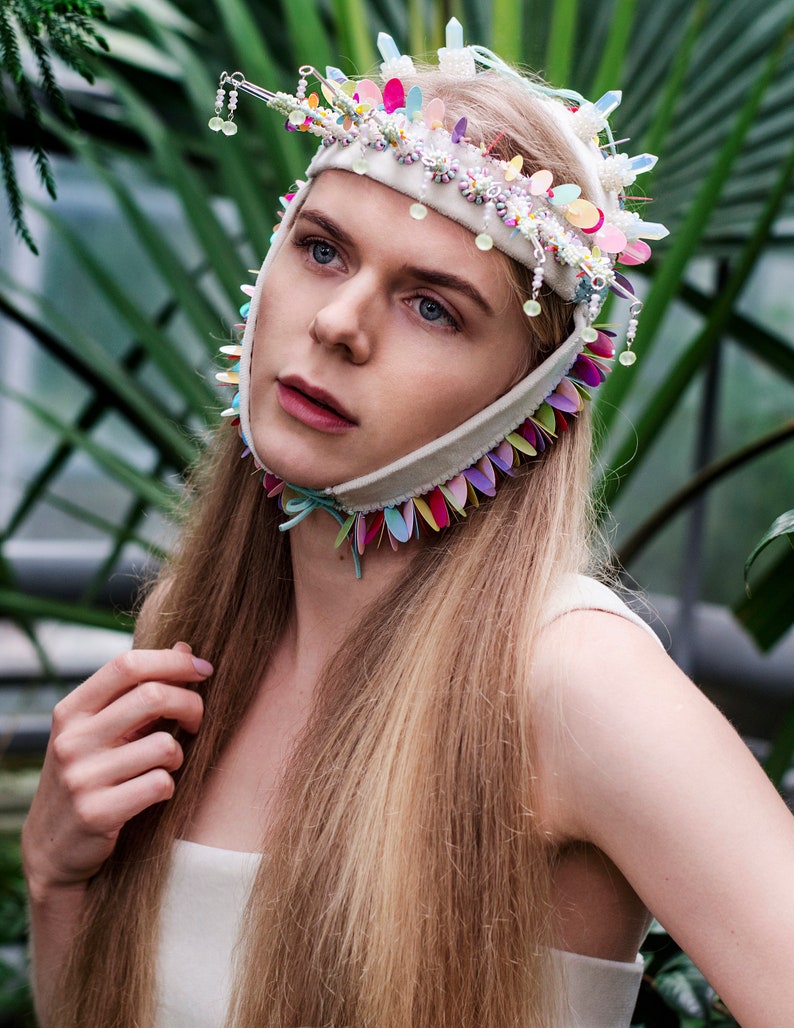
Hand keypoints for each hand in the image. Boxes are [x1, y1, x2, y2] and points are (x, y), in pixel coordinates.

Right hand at [22, 643, 208, 898]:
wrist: (53, 848)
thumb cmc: (90, 776)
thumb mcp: (102, 730)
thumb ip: (140, 690)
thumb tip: (185, 647)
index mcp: (71, 711)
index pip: (127, 665)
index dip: (172, 662)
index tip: (203, 670)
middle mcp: (71, 739)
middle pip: (152, 696)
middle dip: (191, 704)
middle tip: (198, 721)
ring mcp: (80, 777)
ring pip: (164, 745)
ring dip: (179, 754)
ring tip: (167, 764)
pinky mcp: (96, 813)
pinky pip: (160, 784)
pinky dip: (169, 785)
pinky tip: (155, 790)